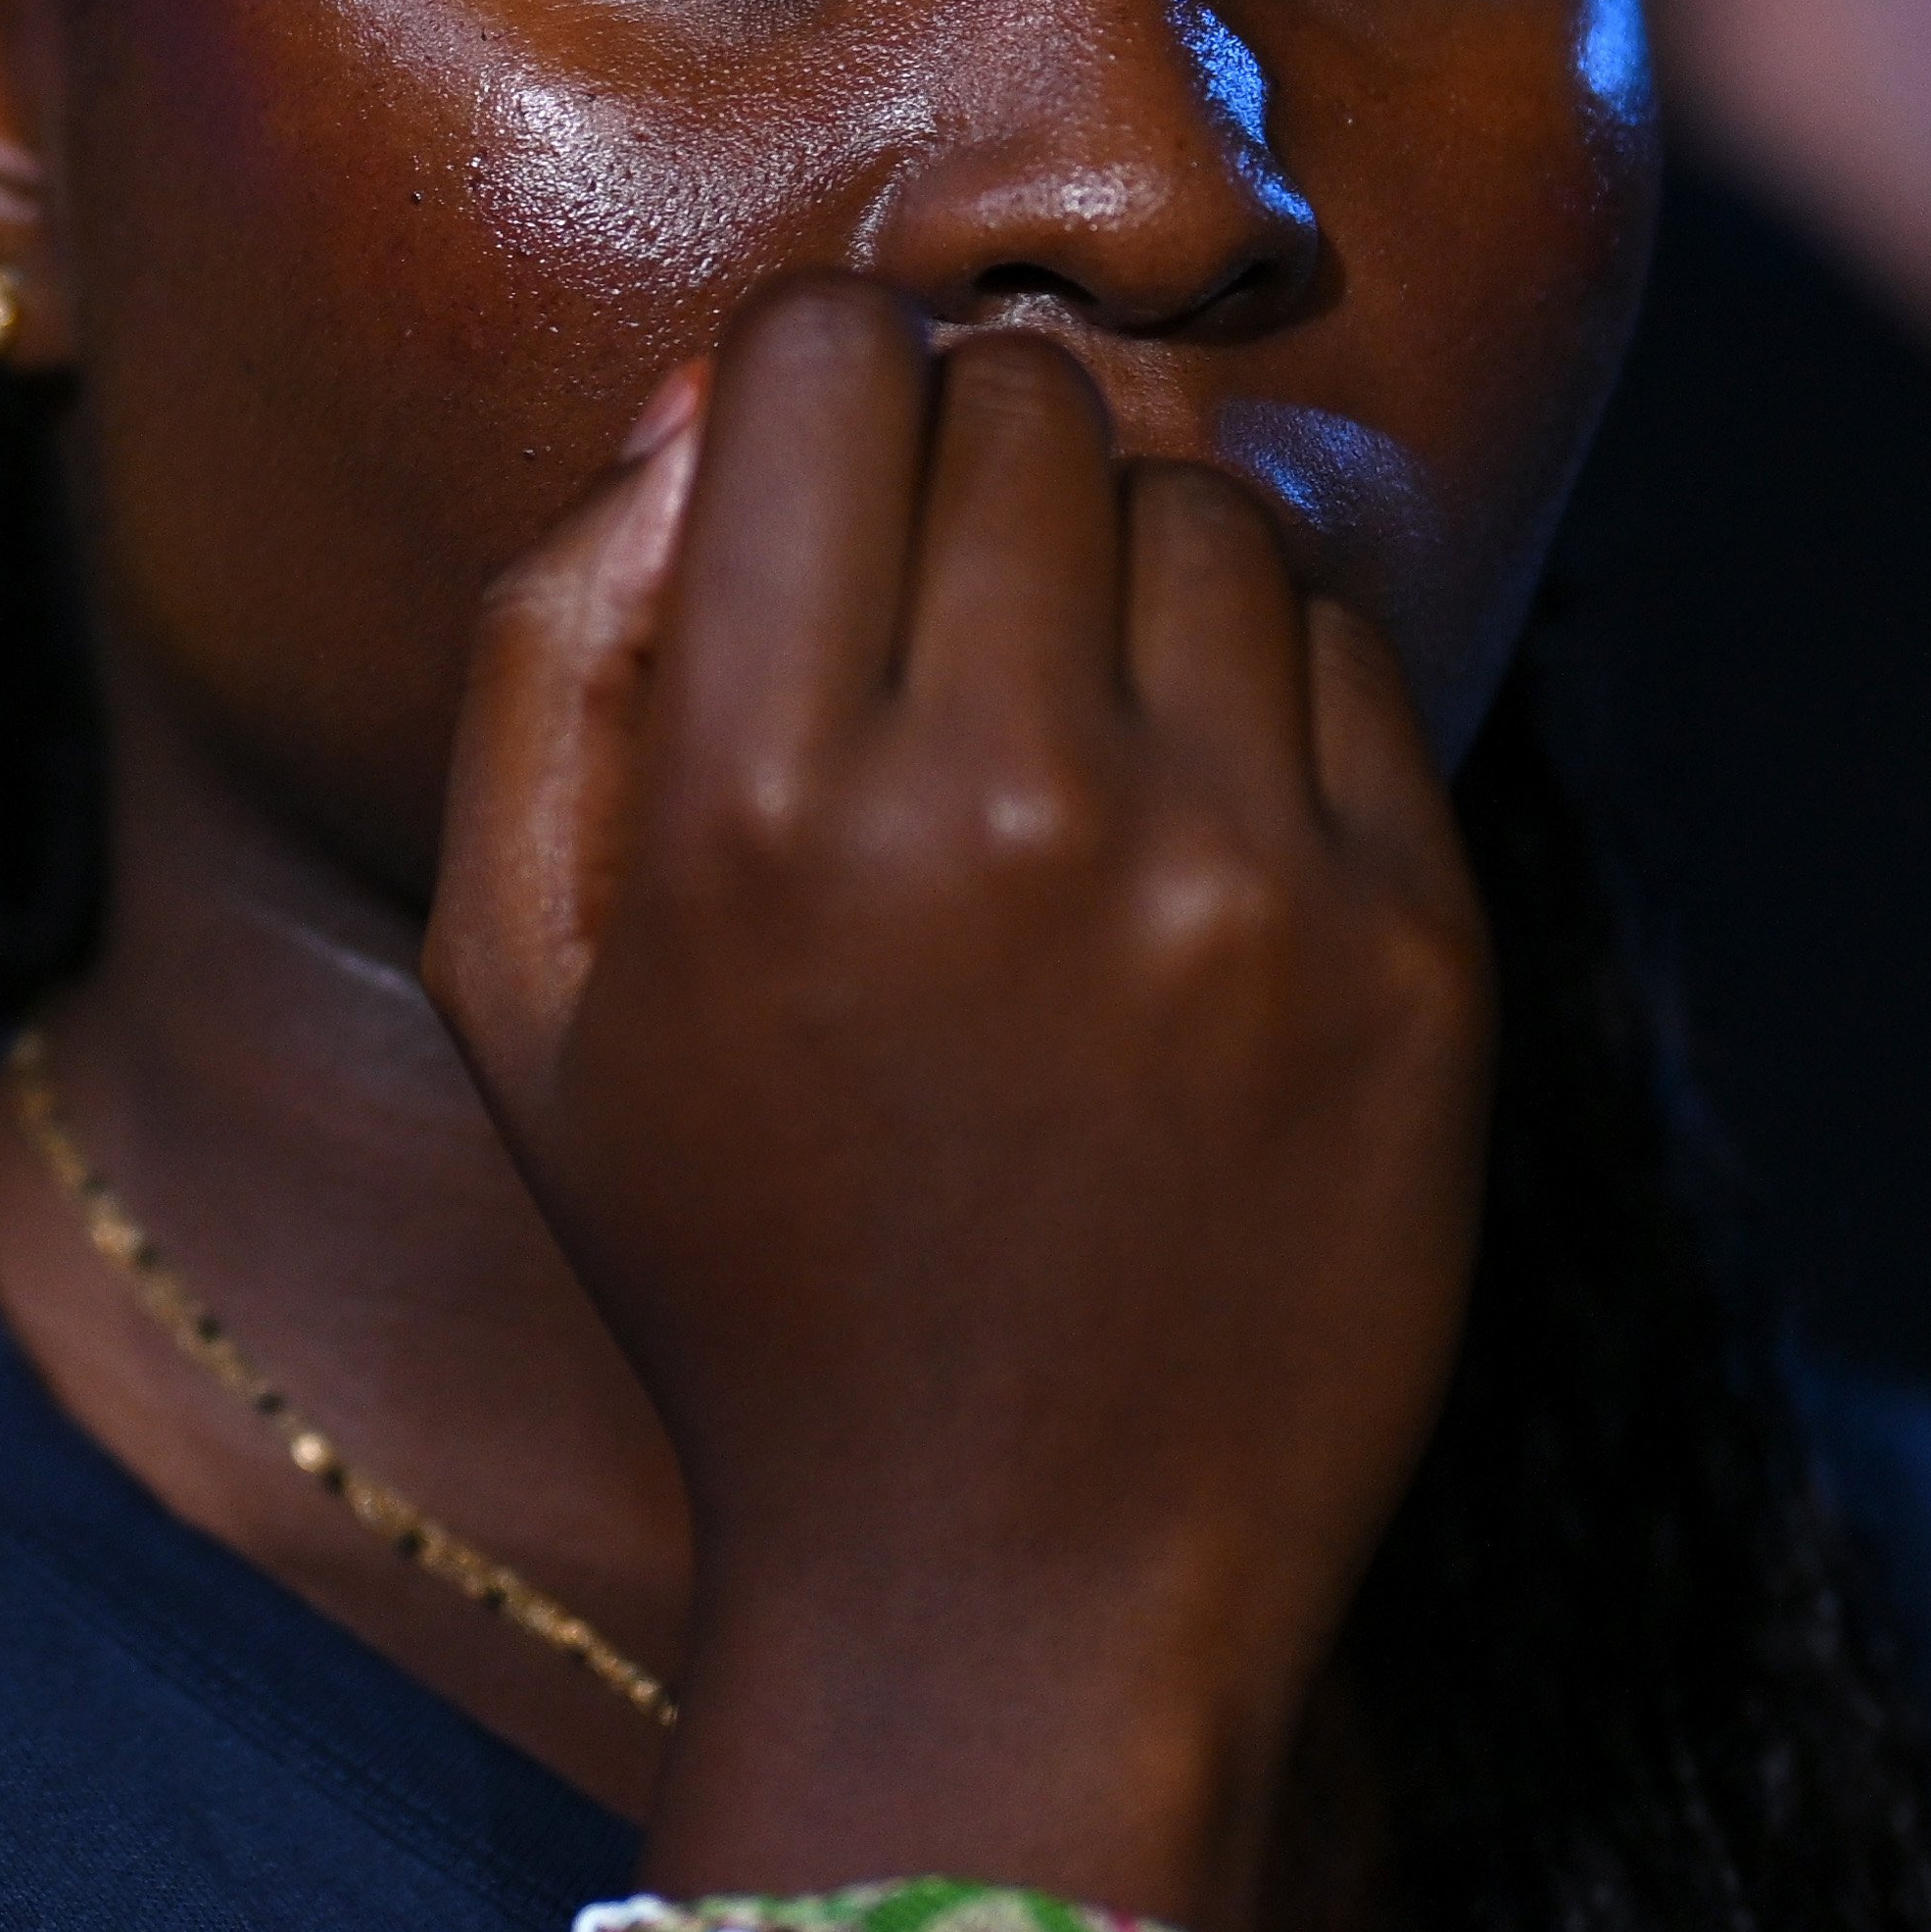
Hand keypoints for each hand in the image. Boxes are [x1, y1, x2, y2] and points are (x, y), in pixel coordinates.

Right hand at [421, 280, 1488, 1890]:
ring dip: (1129, 566)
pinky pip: (1351, 648)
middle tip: (942, 622)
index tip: (817, 484)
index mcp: (755, 798)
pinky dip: (1265, 690)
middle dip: (969, 459)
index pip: (828, 352)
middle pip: (1025, 396)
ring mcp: (1236, 869)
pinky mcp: (1413, 940)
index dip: (811, 381)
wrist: (1015, 1579)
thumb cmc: (733, 1260)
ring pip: (1205, 501)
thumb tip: (707, 401)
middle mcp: (1007, 799)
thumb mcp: (517, 977)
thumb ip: (552, 646)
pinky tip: (1188, 840)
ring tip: (1072, 738)